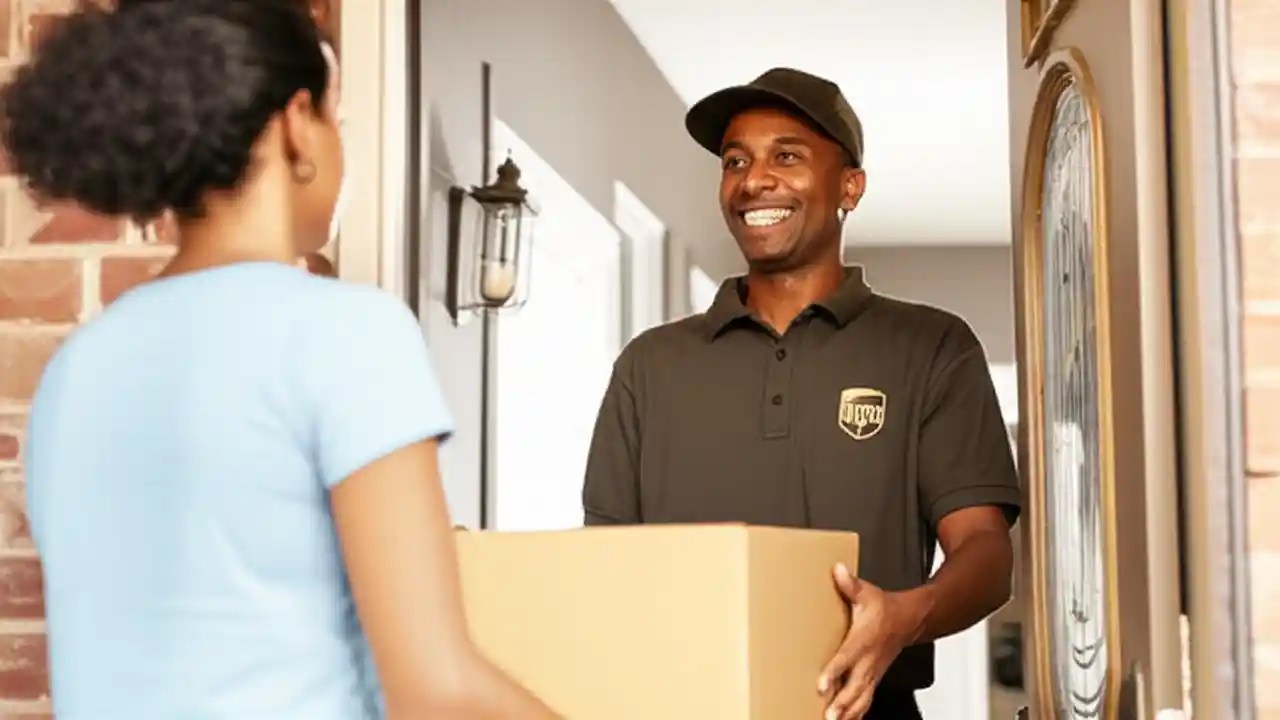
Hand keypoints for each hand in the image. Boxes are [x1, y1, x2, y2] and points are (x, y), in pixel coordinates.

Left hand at [817, 564, 921, 719]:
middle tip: (827, 714)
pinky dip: (856, 714)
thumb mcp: (868, 593)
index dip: (834, 672)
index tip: (821, 684)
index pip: (846, 658)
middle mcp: (869, 661)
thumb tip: (838, 570)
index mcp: (864, 640)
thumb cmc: (886, 609)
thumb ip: (850, 585)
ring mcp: (873, 673)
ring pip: (861, 698)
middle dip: (842, 702)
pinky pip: (865, 701)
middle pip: (855, 686)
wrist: (910, 620)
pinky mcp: (874, 679)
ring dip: (848, 712)